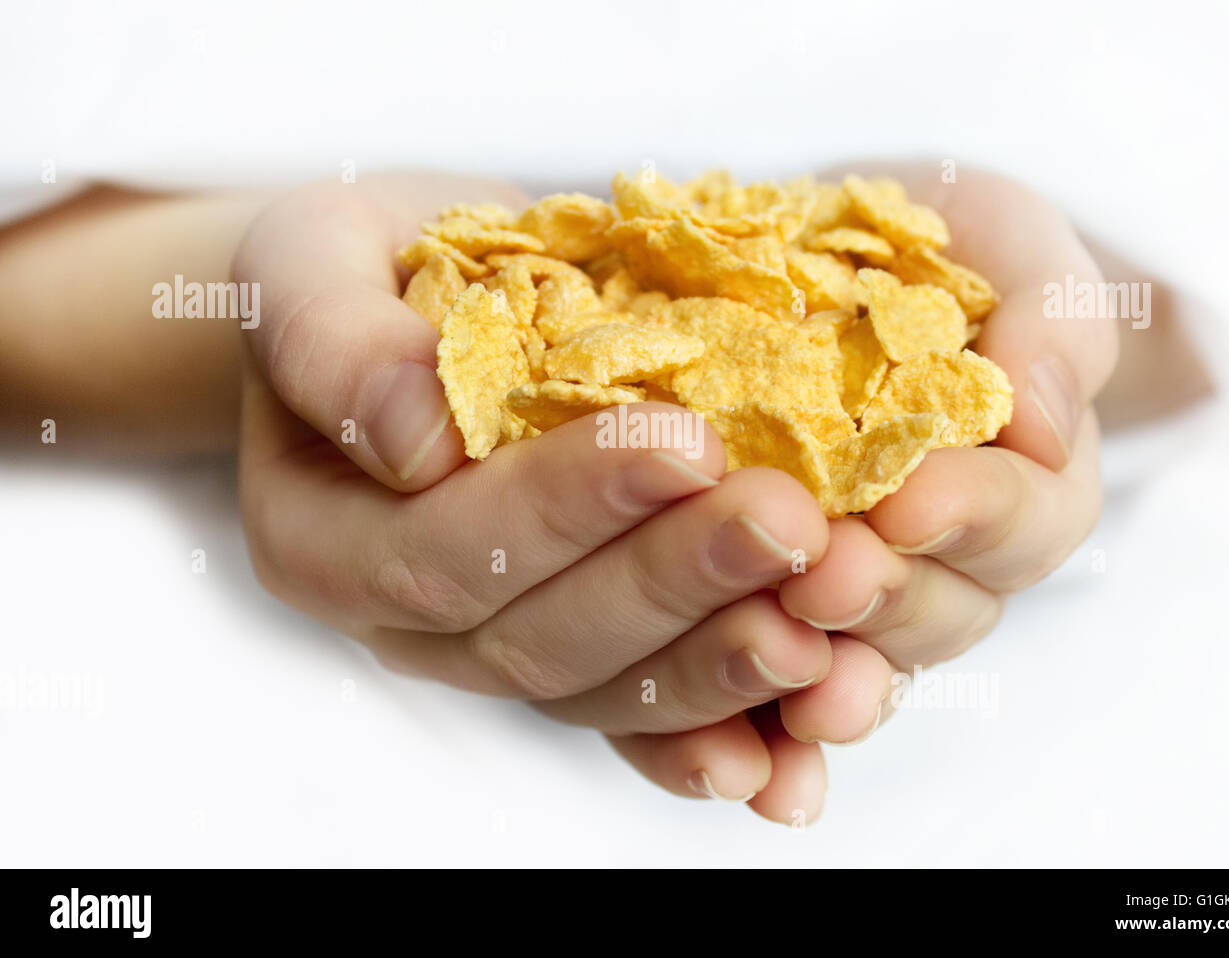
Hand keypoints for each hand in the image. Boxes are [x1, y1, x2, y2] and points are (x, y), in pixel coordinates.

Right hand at [232, 174, 836, 820]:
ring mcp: (499, 644)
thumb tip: (414, 438)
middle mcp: (411, 620)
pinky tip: (796, 744)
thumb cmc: (358, 273)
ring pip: (609, 690)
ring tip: (825, 610)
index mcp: (326, 537)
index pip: (445, 551)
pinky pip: (646, 718)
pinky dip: (723, 729)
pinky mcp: (582, 643)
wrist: (421, 304)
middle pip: (541, 640)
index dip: (565, 509)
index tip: (685, 442)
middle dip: (674, 584)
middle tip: (790, 524)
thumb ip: (331, 340)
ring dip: (721, 661)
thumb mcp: (310, 262)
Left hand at [607, 166, 1116, 824]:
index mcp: (1011, 485)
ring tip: (788, 665)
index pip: (1024, 525)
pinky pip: (761, 700)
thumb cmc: (918, 249)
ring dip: (829, 679)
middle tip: (826, 573)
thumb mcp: (1002, 243)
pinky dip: (759, 744)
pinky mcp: (748, 613)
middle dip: (887, 599)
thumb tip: (1047, 424)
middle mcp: (933, 560)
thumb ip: (1052, 317)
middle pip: (938, 616)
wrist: (790, 261)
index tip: (912, 498)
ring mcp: (842, 596)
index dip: (976, 518)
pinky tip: (752, 774)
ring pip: (855, 667)